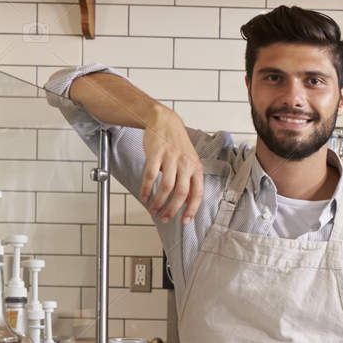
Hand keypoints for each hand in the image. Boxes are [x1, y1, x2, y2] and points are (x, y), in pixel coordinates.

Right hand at [140, 104, 203, 222]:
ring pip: (167, 187)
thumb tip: (187, 204)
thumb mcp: (190, 161)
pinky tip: (144, 196)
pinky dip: (147, 189)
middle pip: (182, 193)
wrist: (165, 121)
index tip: (184, 222)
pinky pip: (151, 176)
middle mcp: (186, 164)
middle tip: (164, 218)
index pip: (197, 193)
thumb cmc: (177, 144)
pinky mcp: (157, 153)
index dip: (191, 210)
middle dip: (172, 209)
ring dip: (159, 202)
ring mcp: (171, 158)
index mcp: (196, 168)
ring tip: (153, 210)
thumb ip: (189, 180)